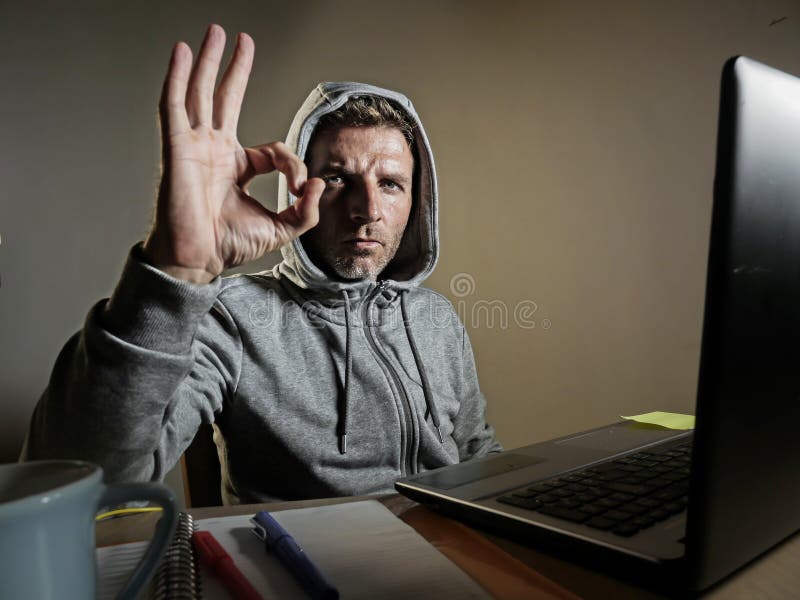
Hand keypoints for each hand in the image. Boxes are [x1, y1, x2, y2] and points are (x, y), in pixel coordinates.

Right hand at [142, 24, 323, 282]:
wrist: (198, 260)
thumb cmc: (229, 246)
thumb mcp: (281, 229)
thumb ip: (306, 210)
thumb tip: (319, 183)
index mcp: (236, 168)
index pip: (272, 149)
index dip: (291, 163)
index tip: (299, 187)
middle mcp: (214, 152)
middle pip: (225, 100)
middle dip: (234, 70)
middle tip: (241, 40)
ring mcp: (194, 146)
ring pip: (200, 94)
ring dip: (208, 62)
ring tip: (215, 33)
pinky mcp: (177, 147)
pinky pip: (175, 105)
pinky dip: (177, 77)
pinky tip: (182, 52)